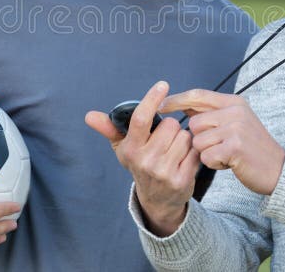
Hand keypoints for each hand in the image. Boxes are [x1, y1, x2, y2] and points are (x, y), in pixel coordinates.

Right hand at [85, 81, 198, 235]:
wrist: (158, 200)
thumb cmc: (140, 164)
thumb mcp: (123, 148)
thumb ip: (109, 128)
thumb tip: (89, 116)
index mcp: (130, 149)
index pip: (140, 119)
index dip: (151, 99)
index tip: (162, 85)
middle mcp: (145, 161)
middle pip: (170, 125)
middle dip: (171, 127)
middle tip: (165, 139)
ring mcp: (164, 172)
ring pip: (185, 136)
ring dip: (183, 139)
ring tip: (174, 150)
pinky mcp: (182, 180)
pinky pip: (195, 151)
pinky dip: (192, 152)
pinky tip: (184, 160)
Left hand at [160, 89, 284, 195]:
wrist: (278, 169)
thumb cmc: (251, 148)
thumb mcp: (235, 122)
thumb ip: (211, 113)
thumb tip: (183, 105)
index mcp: (233, 102)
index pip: (197, 95)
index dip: (177, 100)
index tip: (161, 106)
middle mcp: (234, 111)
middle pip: (194, 123)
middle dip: (200, 139)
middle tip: (220, 147)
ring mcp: (235, 128)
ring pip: (198, 141)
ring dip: (208, 153)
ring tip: (227, 154)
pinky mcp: (234, 147)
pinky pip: (206, 156)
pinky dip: (214, 163)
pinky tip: (230, 163)